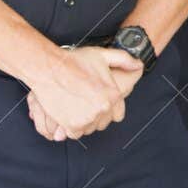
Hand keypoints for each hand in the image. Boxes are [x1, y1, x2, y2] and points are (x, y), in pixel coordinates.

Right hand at [26, 46, 142, 139]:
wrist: (49, 68)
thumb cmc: (74, 61)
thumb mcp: (102, 55)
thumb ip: (124, 60)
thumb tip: (138, 65)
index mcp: (113, 94)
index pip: (119, 112)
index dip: (109, 106)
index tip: (99, 101)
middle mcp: (103, 109)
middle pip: (103, 121)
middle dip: (96, 114)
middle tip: (85, 102)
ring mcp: (87, 118)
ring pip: (90, 128)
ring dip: (85, 121)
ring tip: (77, 107)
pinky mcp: (72, 125)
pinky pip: (76, 133)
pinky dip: (73, 126)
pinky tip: (70, 114)